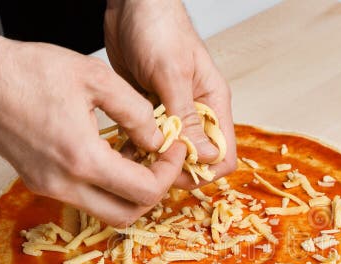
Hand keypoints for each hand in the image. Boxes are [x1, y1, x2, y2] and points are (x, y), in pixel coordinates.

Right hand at [0, 37, 185, 226]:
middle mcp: (62, 183)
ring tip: (136, 154)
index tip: (175, 150)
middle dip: (153, 193)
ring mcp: (46, 187)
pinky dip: (104, 185)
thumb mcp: (96, 78)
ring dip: (127, 192)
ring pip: (103, 211)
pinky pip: (82, 197)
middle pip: (126, 215)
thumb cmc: (28, 70)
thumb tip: (158, 139)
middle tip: (161, 161)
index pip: (144, 191)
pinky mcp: (37, 182)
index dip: (169, 173)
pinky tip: (109, 153)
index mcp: (81, 159)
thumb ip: (136, 112)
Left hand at [104, 0, 236, 188]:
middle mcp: (194, 113)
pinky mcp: (147, 110)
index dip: (202, 170)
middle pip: (194, 160)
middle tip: (146, 165)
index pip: (223, 155)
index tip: (174, 169)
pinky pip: (145, 140)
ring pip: (167, 154)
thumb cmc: (159, 28)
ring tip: (127, 157)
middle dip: (172, 169)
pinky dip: (133, 147)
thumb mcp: (172, 74)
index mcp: (212, 104)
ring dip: (149, 161)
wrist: (131, 4)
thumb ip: (187, 116)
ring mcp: (171, 113)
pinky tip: (117, 145)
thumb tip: (207, 157)